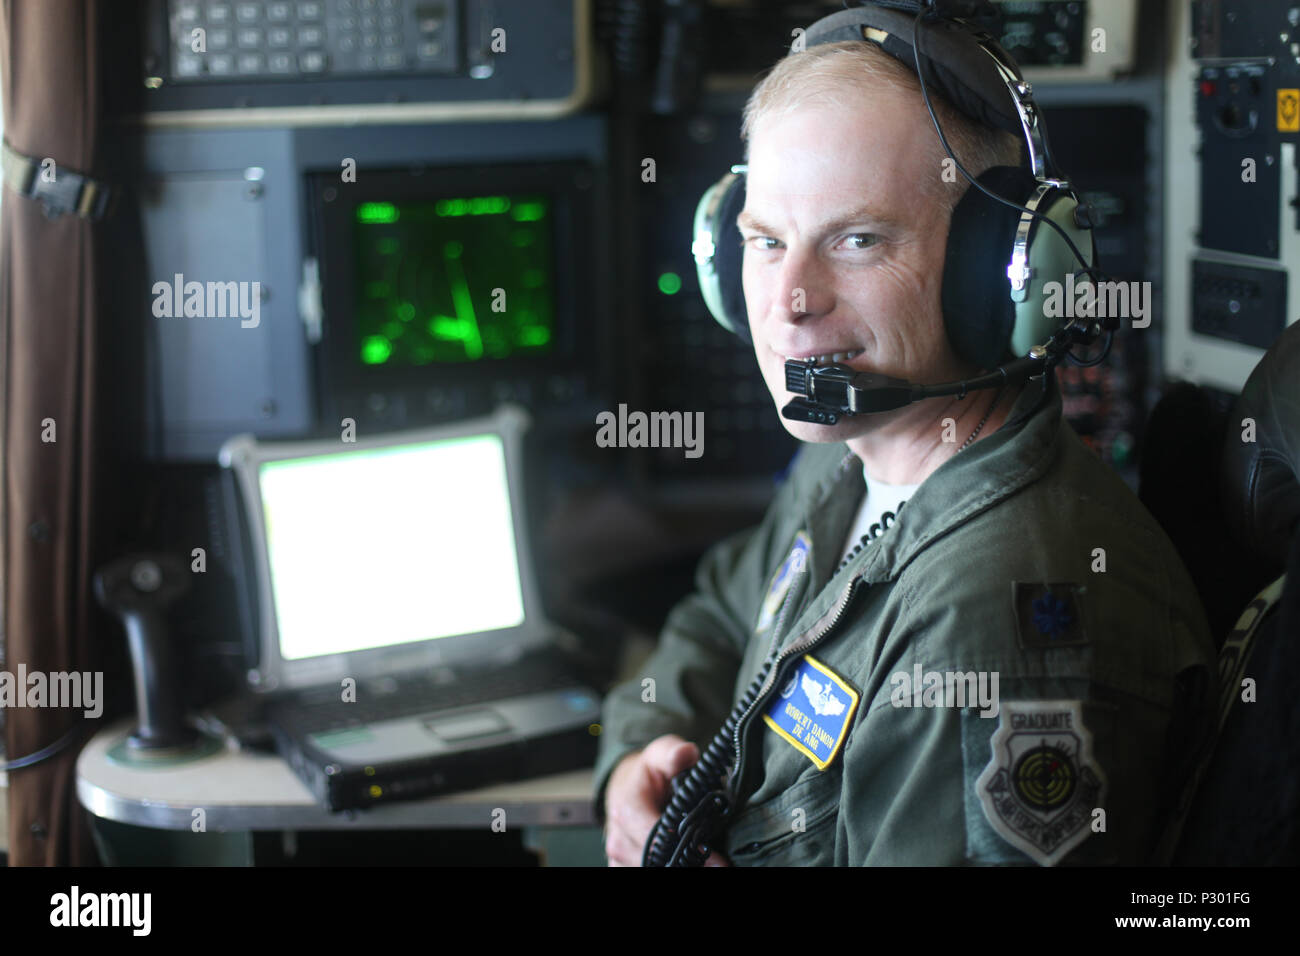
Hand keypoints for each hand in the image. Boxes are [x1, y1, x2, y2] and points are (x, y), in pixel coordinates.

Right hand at [603, 734, 730, 866]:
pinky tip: (684, 860)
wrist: (627, 786)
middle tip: (715, 860)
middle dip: (684, 860)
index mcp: (626, 810)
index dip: (684, 846)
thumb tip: (686, 753)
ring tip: (700, 857)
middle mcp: (619, 838)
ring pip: (650, 870)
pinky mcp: (622, 867)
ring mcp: (619, 857)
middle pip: (654, 861)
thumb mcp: (660, 754)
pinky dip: (667, 866)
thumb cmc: (648, 772)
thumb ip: (673, 753)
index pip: (654, 838)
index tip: (709, 851)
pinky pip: (645, 872)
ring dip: (678, 865)